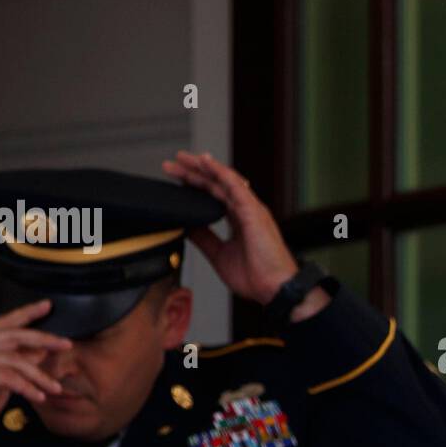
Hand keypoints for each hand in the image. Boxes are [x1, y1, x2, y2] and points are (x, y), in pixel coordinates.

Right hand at [0, 300, 69, 446]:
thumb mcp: (1, 385)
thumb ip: (16, 367)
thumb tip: (39, 352)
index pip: (3, 324)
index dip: (26, 313)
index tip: (47, 306)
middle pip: (12, 335)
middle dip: (43, 338)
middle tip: (66, 344)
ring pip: (14, 359)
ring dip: (39, 375)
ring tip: (55, 387)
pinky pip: (8, 377)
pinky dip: (27, 387)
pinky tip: (39, 396)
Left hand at [162, 151, 293, 304]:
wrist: (274, 288)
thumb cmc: (256, 277)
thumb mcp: (219, 255)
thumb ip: (205, 238)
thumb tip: (185, 227)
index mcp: (239, 220)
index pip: (214, 196)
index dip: (195, 186)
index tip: (175, 180)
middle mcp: (245, 210)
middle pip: (216, 184)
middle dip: (193, 173)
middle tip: (171, 164)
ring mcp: (250, 208)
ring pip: (223, 180)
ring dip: (201, 167)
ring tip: (182, 158)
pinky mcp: (253, 211)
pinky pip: (234, 185)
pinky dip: (219, 172)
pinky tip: (205, 162)